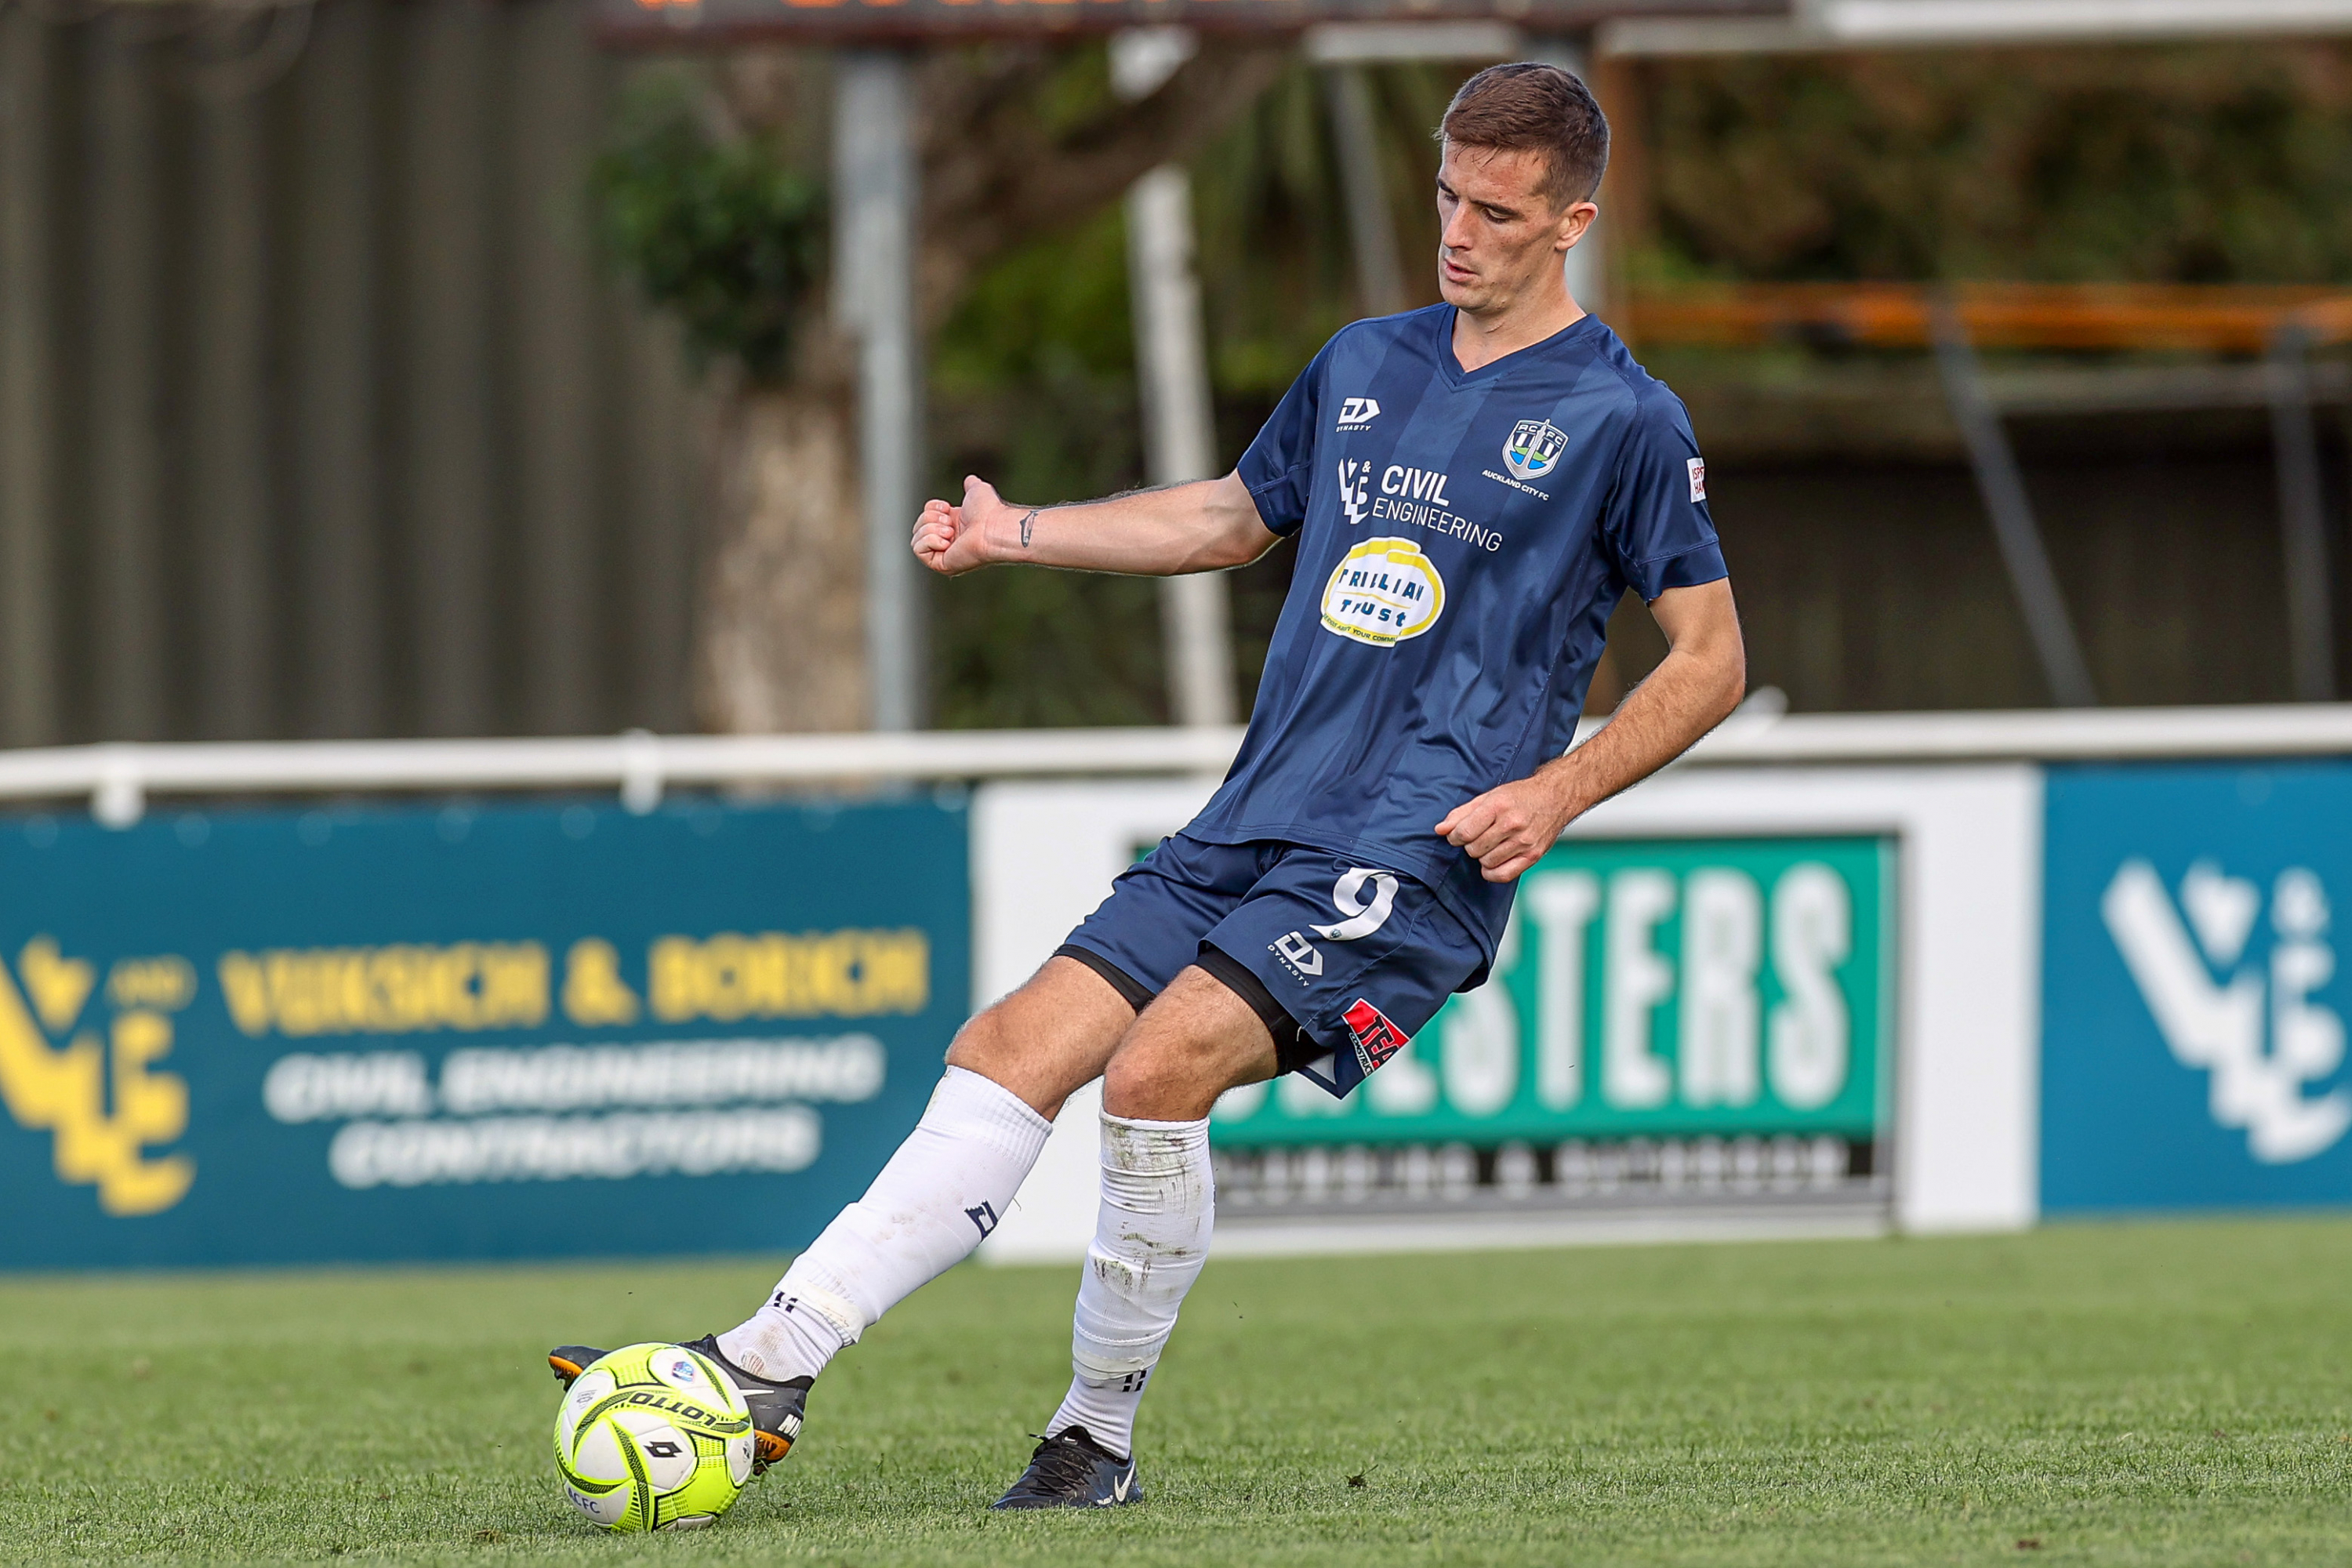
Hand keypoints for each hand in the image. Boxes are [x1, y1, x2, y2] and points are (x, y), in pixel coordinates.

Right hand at [912, 475, 1016, 576]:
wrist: (994, 526)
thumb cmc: (989, 511)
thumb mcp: (976, 491)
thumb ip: (971, 485)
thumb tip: (970, 480)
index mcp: (952, 526)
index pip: (925, 515)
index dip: (933, 508)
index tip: (948, 509)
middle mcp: (947, 542)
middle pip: (918, 526)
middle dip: (931, 519)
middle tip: (951, 523)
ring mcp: (944, 555)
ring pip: (916, 538)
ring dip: (932, 529)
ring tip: (951, 532)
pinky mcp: (941, 564)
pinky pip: (918, 550)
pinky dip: (930, 540)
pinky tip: (947, 541)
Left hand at [1436, 774, 1580, 882]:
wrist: (1555, 797)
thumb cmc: (1520, 796)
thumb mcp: (1489, 797)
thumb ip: (1462, 813)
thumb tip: (1440, 830)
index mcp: (1498, 806)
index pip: (1465, 832)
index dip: (1455, 836)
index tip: (1458, 835)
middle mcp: (1512, 824)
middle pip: (1474, 848)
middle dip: (1470, 844)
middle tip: (1478, 837)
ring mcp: (1525, 841)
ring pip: (1486, 862)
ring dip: (1482, 856)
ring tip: (1489, 845)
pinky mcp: (1533, 855)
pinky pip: (1503, 875)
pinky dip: (1492, 872)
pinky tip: (1492, 862)